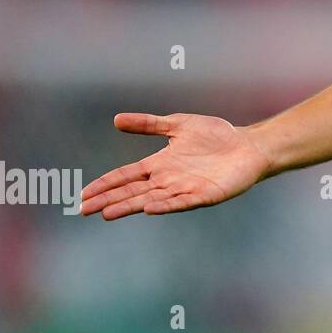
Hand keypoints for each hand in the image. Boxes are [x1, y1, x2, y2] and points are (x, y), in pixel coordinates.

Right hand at [80, 112, 272, 219]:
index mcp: (159, 164)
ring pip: (151, 200)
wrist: (248, 145)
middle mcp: (168, 180)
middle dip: (109, 200)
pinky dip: (166, 206)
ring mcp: (185, 189)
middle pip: (132, 192)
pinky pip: (182, 202)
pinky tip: (150, 209)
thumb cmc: (216, 135)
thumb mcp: (178, 125)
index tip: (83, 194)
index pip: (125, 176)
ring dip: (130, 206)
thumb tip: (116, 119)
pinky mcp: (205, 194)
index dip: (105, 184)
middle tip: (84, 210)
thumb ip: (149, 124)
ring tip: (108, 213)